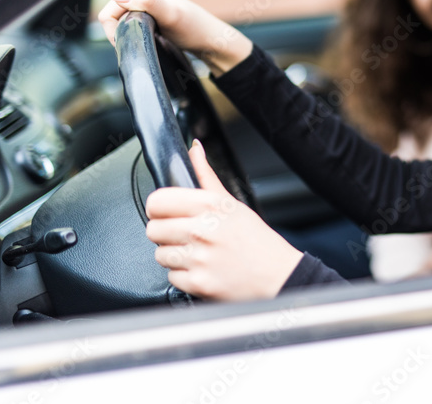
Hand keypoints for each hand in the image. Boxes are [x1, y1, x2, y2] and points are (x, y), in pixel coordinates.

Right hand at [98, 0, 251, 75]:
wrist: (210, 40)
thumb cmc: (193, 29)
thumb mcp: (170, 15)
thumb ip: (146, 2)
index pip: (108, 11)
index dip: (116, 31)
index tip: (137, 41)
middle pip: (112, 17)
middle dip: (123, 32)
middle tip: (145, 40)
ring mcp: (144, 0)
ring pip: (120, 22)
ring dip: (130, 33)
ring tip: (150, 38)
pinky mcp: (148, 12)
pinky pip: (129, 24)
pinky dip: (136, 33)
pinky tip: (151, 37)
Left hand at [145, 140, 302, 300]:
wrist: (278, 275)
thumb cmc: (256, 239)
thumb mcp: (232, 202)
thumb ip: (205, 175)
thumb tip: (194, 149)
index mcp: (210, 205)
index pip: (157, 201)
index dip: (159, 208)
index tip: (168, 213)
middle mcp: (202, 229)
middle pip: (153, 229)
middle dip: (166, 234)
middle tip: (186, 236)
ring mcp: (199, 258)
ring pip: (160, 255)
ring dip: (175, 256)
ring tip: (198, 254)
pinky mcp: (198, 282)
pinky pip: (171, 277)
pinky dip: (185, 276)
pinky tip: (203, 269)